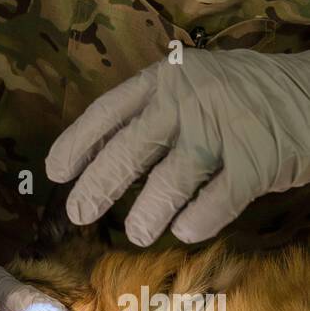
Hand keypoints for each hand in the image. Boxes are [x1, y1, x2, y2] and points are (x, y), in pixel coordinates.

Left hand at [46, 49, 309, 246]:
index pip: (107, 112)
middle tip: (79, 215)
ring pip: (167, 184)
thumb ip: (153, 113)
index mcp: (165, 78)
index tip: (55, 173)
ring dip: (146, 215)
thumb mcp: (193, 85)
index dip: (77, 144)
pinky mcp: (256, 162)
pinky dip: (196, 222)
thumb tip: (100, 158)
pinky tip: (187, 230)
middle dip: (97, 187)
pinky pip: (214, 204)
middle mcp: (186, 101)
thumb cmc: (245, 94)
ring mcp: (221, 130)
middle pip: (127, 152)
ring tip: (138, 232)